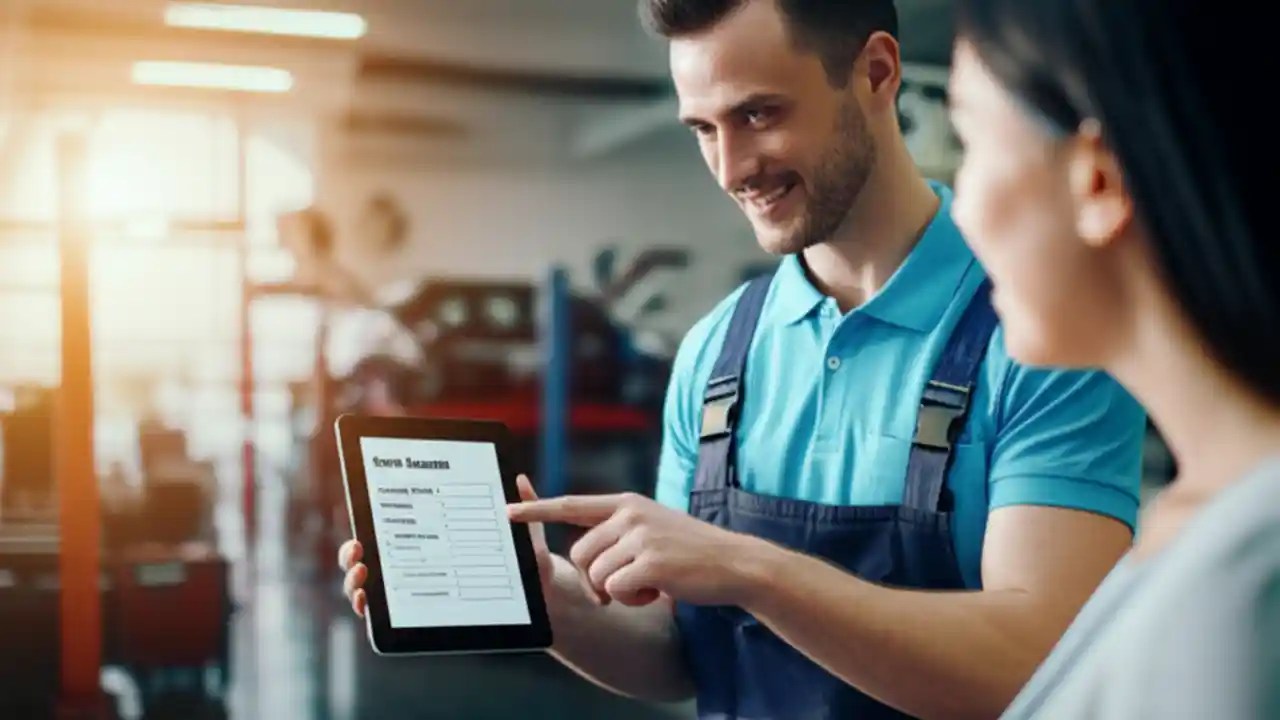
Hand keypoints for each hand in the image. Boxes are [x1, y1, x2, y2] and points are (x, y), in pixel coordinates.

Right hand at [338, 474, 557, 618]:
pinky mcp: (416, 615)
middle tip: (358, 552)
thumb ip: (522, 507)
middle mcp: (416, 561)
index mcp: (434, 535)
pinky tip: (368, 604)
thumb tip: (518, 479)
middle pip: (369, 556)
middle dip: (352, 553)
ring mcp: (413, 589)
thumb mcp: (526, 534)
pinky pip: (382, 615)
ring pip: (368, 586)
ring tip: (363, 576)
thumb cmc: (527, 562)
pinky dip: (368, 609)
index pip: (391, 526)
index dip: (367, 524)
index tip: (363, 525)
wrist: (537, 598)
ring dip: (353, 582)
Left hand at [508, 492, 765, 606]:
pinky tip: (659, 589)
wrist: (733, 563)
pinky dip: (633, 598)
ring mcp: (639, 535)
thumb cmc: (691, 551)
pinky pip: (615, 589)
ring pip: (597, 574)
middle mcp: (629, 514)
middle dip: (597, 576)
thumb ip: (619, 530)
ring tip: (652, 580)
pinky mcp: (649, 560)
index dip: (538, 509)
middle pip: (581, 553)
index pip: (572, 504)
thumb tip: (582, 554)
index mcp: (627, 503)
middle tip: (629, 582)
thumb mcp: (653, 526)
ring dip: (619, 590)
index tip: (508, 511)